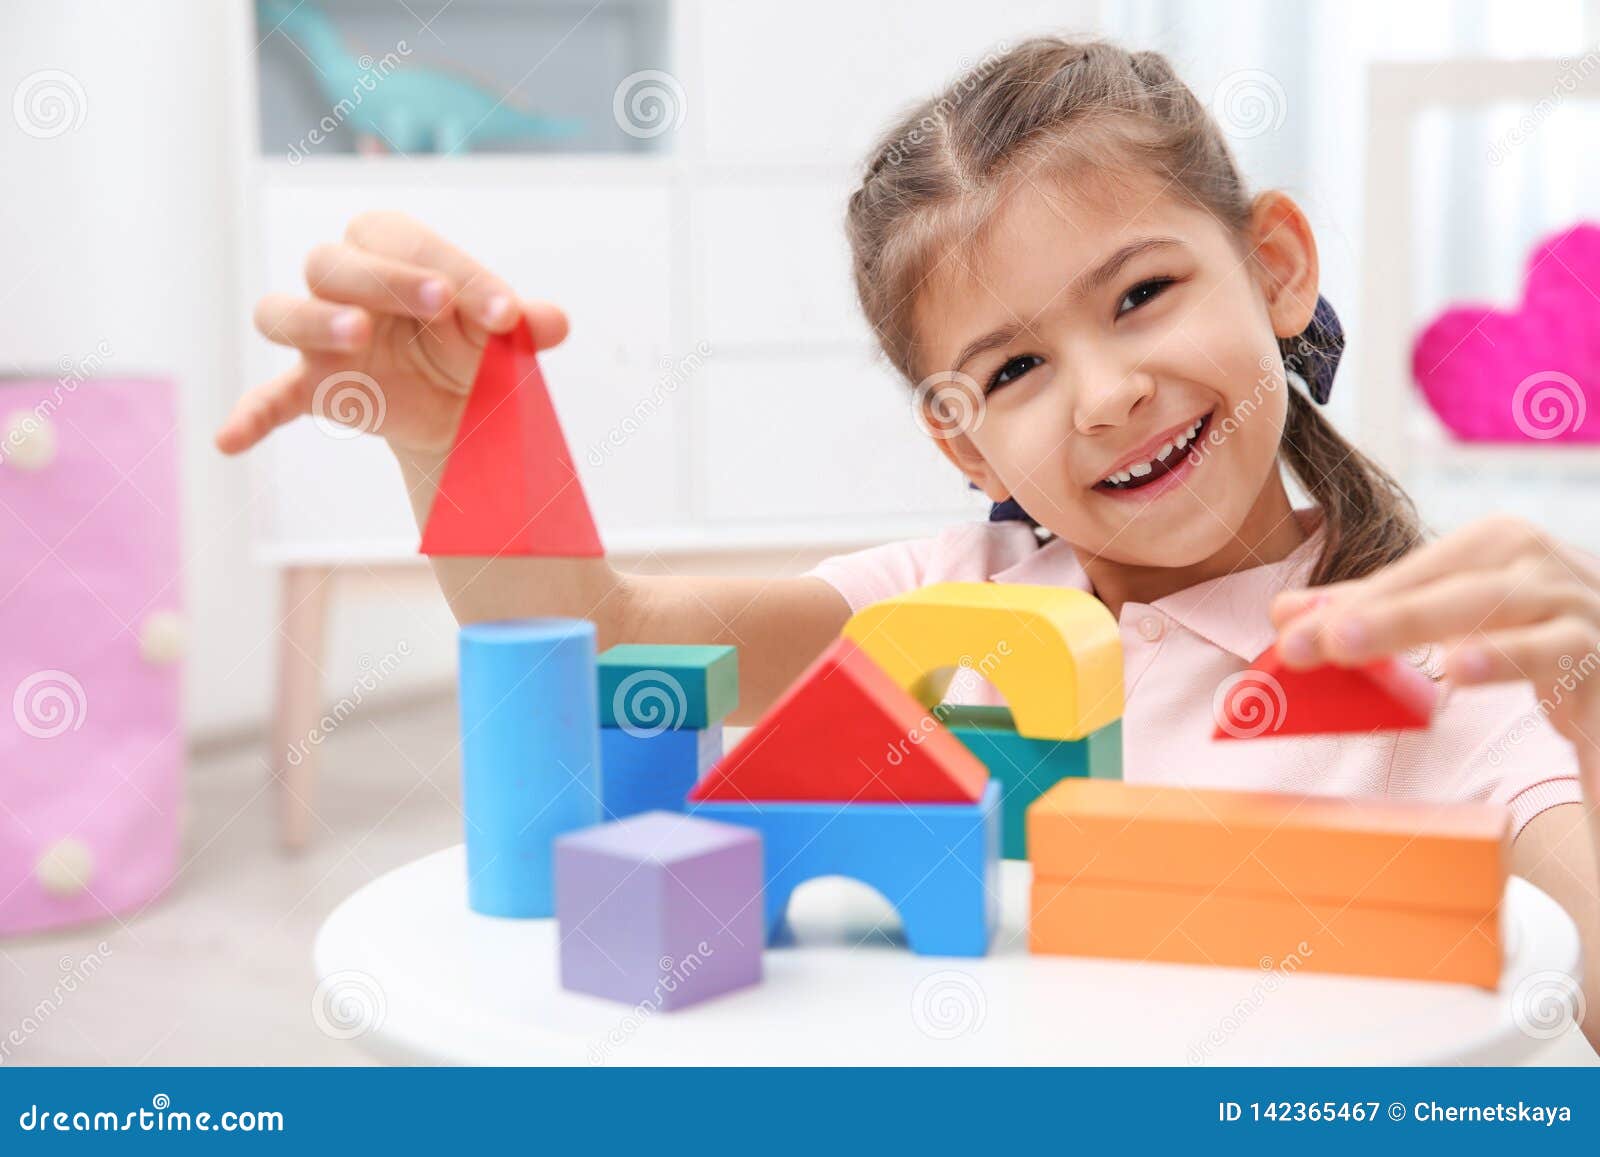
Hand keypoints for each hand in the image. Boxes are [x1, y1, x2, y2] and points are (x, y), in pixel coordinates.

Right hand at [215, 210, 568, 454]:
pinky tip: (229, 442)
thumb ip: (524, 324)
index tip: (505, 314)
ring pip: (281, 311)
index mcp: (391, 251)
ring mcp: (319, 337)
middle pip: (330, 262)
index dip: (456, 270)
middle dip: (384, 278)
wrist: (465, 406)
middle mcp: (343, 284)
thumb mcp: (505, 334)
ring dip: (314, 320)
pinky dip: (248, 417)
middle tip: (438, 302)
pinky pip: (268, 400)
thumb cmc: (477, 347)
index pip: (405, 242)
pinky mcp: (313, 389)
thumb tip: (554, 323)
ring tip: (356, 336)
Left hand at [1269, 516, 1599, 757]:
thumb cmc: (1538, 644)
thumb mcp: (1458, 624)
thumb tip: (1288, 616)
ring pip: (1487, 607)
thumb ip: (1380, 616)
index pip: (1408, 574)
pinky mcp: (1599, 650)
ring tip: (1349, 644)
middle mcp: (1535, 560)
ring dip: (1412, 626)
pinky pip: (1551, 649)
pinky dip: (1504, 657)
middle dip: (1364, 613)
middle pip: (1438, 584)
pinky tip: (1458, 669)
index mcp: (1496, 544)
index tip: (1284, 630)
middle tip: (1300, 643)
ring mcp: (1573, 600)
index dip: (1344, 601)